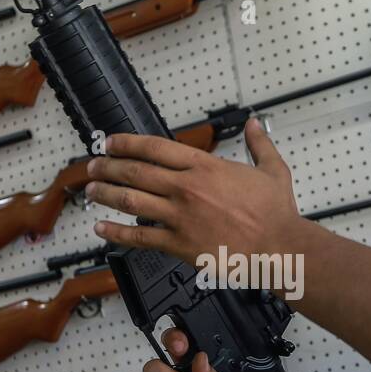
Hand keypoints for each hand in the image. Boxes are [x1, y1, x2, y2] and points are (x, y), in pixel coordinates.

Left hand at [84, 117, 302, 269]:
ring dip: (105, 194)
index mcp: (204, 167)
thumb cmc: (276, 213)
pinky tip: (102, 229)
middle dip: (108, 167)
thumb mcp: (272, 169)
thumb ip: (258, 144)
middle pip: (134, 172)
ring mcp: (179, 216)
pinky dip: (116, 233)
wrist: (279, 247)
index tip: (111, 143)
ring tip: (90, 192)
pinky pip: (139, 237)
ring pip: (130, 201)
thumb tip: (254, 124)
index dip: (126, 143)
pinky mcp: (179, 244)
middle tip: (93, 166)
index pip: (154, 148)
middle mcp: (186, 188)